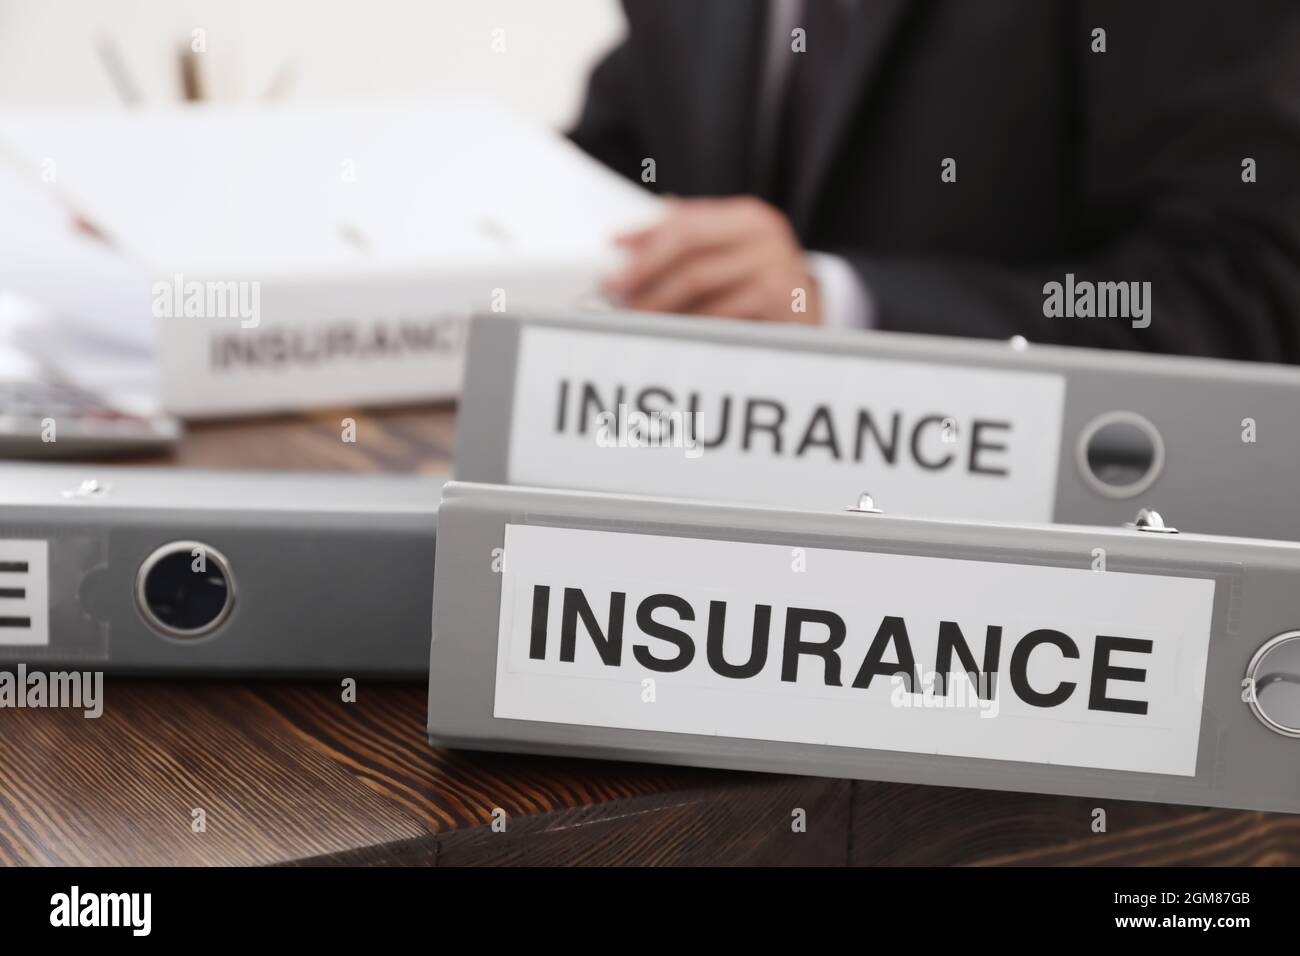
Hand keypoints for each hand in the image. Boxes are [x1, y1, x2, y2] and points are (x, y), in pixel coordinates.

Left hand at [605, 197, 820, 324]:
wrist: (811, 313)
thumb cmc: (758, 283)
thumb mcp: (724, 253)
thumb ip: (681, 241)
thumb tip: (623, 240)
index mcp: (747, 217)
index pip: (686, 223)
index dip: (645, 241)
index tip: (613, 258)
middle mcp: (765, 235)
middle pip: (690, 250)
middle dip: (646, 272)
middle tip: (616, 292)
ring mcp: (776, 266)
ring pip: (699, 282)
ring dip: (660, 302)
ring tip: (636, 316)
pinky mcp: (780, 301)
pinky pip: (720, 313)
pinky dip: (689, 323)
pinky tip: (671, 331)